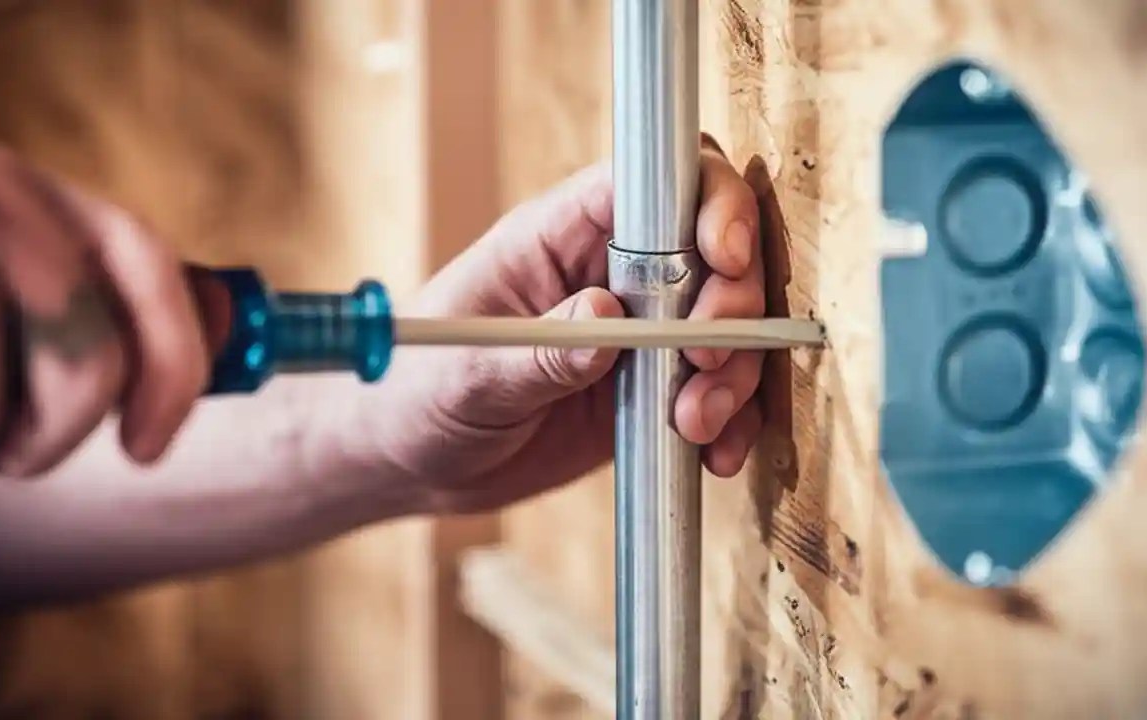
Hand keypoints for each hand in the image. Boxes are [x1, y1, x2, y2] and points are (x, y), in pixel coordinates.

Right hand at [0, 120, 216, 475]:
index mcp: (47, 195)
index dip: (175, 366)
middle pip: (93, 346)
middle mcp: (0, 191)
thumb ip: (81, 298)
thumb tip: (195, 355)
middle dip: (62, 434)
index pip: (153, 270)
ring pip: (9, 373)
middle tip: (17, 460)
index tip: (149, 446)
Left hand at [359, 136, 768, 513]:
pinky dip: (734, 421)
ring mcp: (638, 334)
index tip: (722, 258)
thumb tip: (607, 321)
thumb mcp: (464, 377)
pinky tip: (715, 454)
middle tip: (708, 361)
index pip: (652, 183)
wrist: (412, 464)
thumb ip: (536, 353)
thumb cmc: (414, 397)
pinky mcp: (650, 389)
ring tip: (695, 424)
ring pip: (726, 325)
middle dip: (733, 301)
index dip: (705, 202)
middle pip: (712, 250)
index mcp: (557, 238)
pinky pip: (718, 390)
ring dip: (734, 373)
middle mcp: (609, 275)